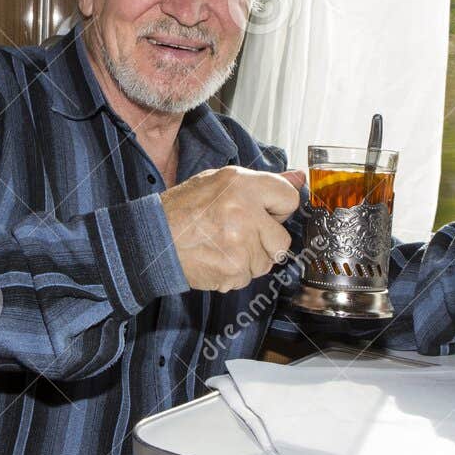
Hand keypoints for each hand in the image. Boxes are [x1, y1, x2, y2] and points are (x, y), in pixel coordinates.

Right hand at [160, 166, 305, 291]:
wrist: (154, 238)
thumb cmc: (184, 208)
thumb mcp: (221, 181)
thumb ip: (262, 183)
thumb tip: (300, 177)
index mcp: (242, 185)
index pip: (289, 198)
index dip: (276, 209)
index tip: (264, 212)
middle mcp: (245, 213)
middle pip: (282, 239)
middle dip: (265, 240)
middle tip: (238, 232)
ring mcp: (241, 245)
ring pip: (266, 261)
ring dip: (249, 258)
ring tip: (222, 245)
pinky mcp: (234, 270)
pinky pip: (248, 276)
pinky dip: (235, 272)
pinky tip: (216, 257)